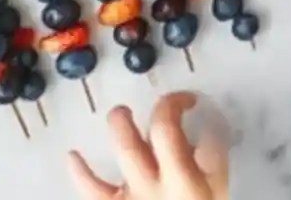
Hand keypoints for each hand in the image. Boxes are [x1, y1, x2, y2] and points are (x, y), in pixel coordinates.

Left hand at [68, 93, 228, 199]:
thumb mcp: (217, 194)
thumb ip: (214, 164)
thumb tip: (209, 129)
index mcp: (184, 179)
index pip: (169, 127)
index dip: (174, 103)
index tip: (187, 100)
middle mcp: (154, 184)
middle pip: (148, 135)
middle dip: (154, 113)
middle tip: (164, 108)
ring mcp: (132, 197)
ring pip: (124, 152)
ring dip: (121, 126)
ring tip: (121, 113)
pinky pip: (92, 190)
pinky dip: (80, 171)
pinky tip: (72, 155)